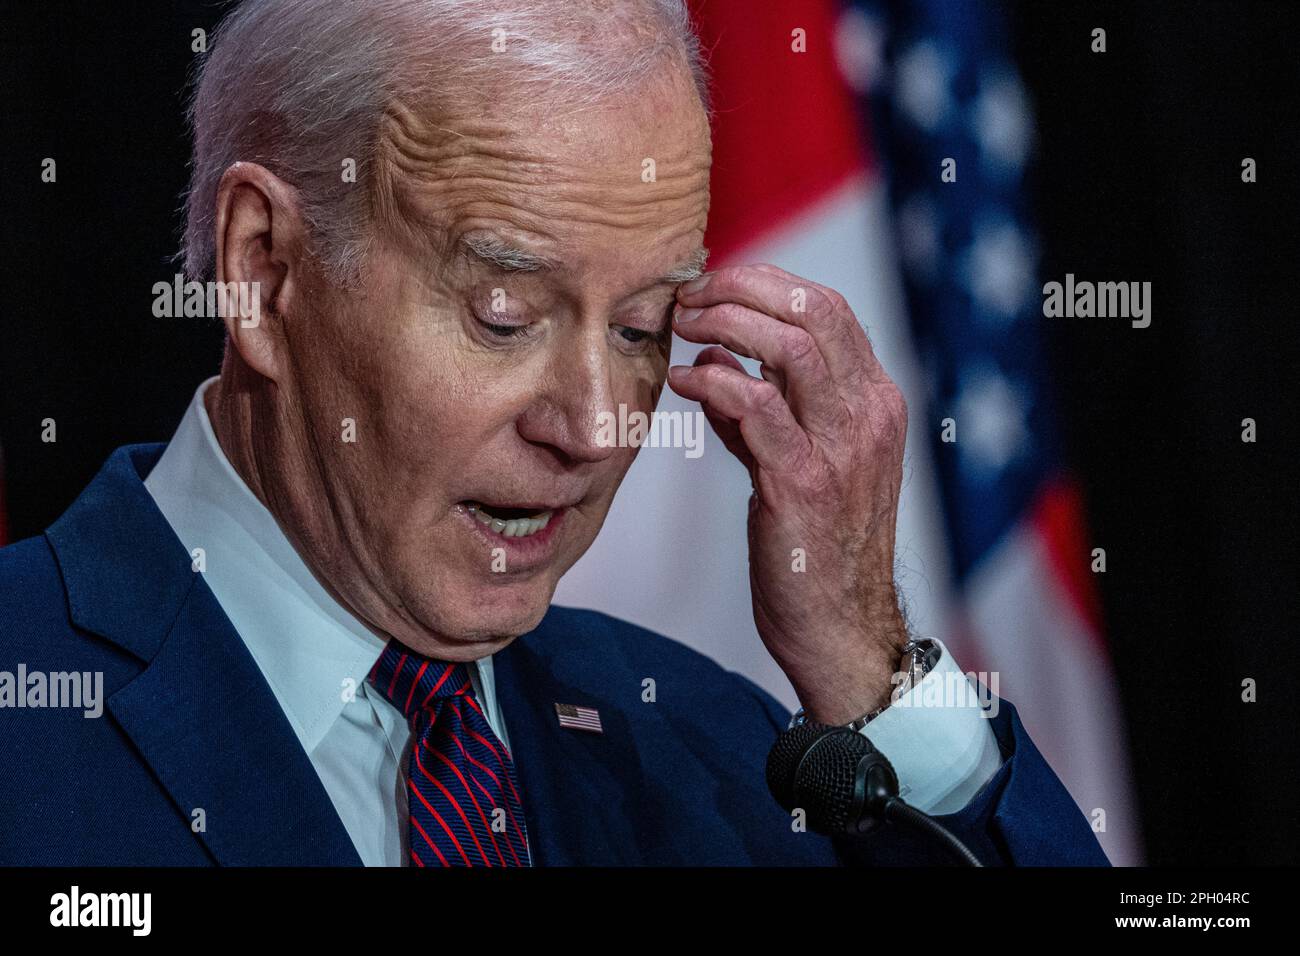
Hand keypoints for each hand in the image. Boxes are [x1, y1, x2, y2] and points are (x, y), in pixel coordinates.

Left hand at [668, 264, 909, 723]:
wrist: (839, 625)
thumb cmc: (816, 547)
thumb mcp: (802, 463)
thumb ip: (765, 412)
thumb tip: (714, 365)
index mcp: (874, 401)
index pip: (829, 308)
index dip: (766, 283)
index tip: (715, 285)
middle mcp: (867, 414)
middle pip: (814, 310)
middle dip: (742, 287)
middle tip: (690, 297)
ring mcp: (840, 447)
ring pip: (791, 346)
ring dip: (725, 323)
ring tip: (684, 328)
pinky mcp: (803, 482)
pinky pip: (756, 406)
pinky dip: (713, 380)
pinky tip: (685, 381)